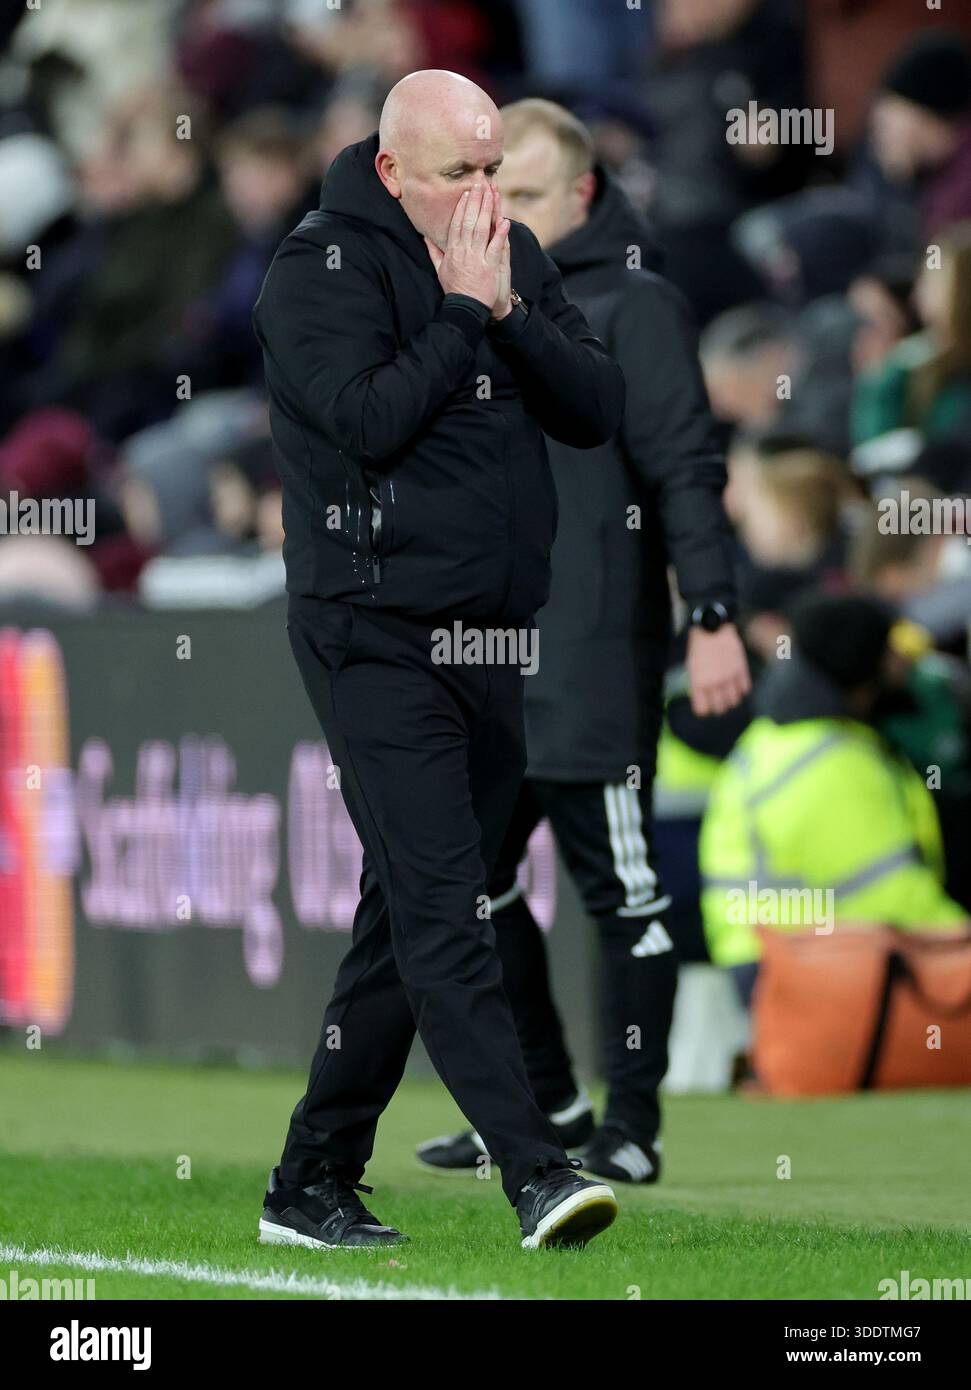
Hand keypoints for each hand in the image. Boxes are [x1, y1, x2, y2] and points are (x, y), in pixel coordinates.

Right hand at [423, 184, 508, 309]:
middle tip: (481, 183)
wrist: (464, 309)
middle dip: (476, 201)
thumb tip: (425, 237)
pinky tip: (505, 221)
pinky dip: (500, 234)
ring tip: (492, 193)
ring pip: (482, 229)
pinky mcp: (489, 267)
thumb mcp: (440, 270)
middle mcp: (463, 251)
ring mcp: (476, 258)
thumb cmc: (454, 290)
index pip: (457, 223)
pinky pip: (495, 247)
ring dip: (487, 210)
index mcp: (452, 251)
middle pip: (470, 221)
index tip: (467, 192)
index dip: (463, 206)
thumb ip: (434, 251)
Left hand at [686, 623, 750, 716]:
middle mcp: (714, 683)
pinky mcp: (741, 670)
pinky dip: (742, 689)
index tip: (706, 707)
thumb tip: (704, 699)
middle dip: (719, 707)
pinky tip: (737, 684)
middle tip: (719, 701)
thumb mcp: (692, 668)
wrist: (712, 628)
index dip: (704, 710)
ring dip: (731, 699)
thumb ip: (698, 685)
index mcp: (698, 683)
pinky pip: (745, 689)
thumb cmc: (699, 647)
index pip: (702, 710)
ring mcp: (729, 677)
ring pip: (734, 701)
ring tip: (729, 693)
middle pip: (720, 709)